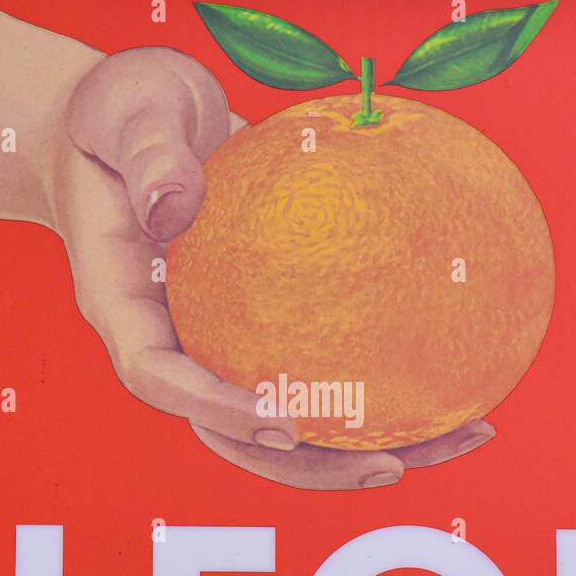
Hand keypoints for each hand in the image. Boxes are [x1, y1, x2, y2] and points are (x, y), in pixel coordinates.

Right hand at [55, 46, 494, 488]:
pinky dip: (379, 379)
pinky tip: (454, 372)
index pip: (160, 378)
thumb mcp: (129, 110)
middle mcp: (169, 339)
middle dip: (310, 464)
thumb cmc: (117, 109)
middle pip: (231, 432)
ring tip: (458, 435)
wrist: (121, 121)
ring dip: (364, 442)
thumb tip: (175, 205)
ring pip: (282, 417)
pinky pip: (316, 362)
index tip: (283, 423)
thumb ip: (150, 155)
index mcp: (124, 304)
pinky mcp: (255, 323)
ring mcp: (213, 339)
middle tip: (393, 465)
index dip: (217, 412)